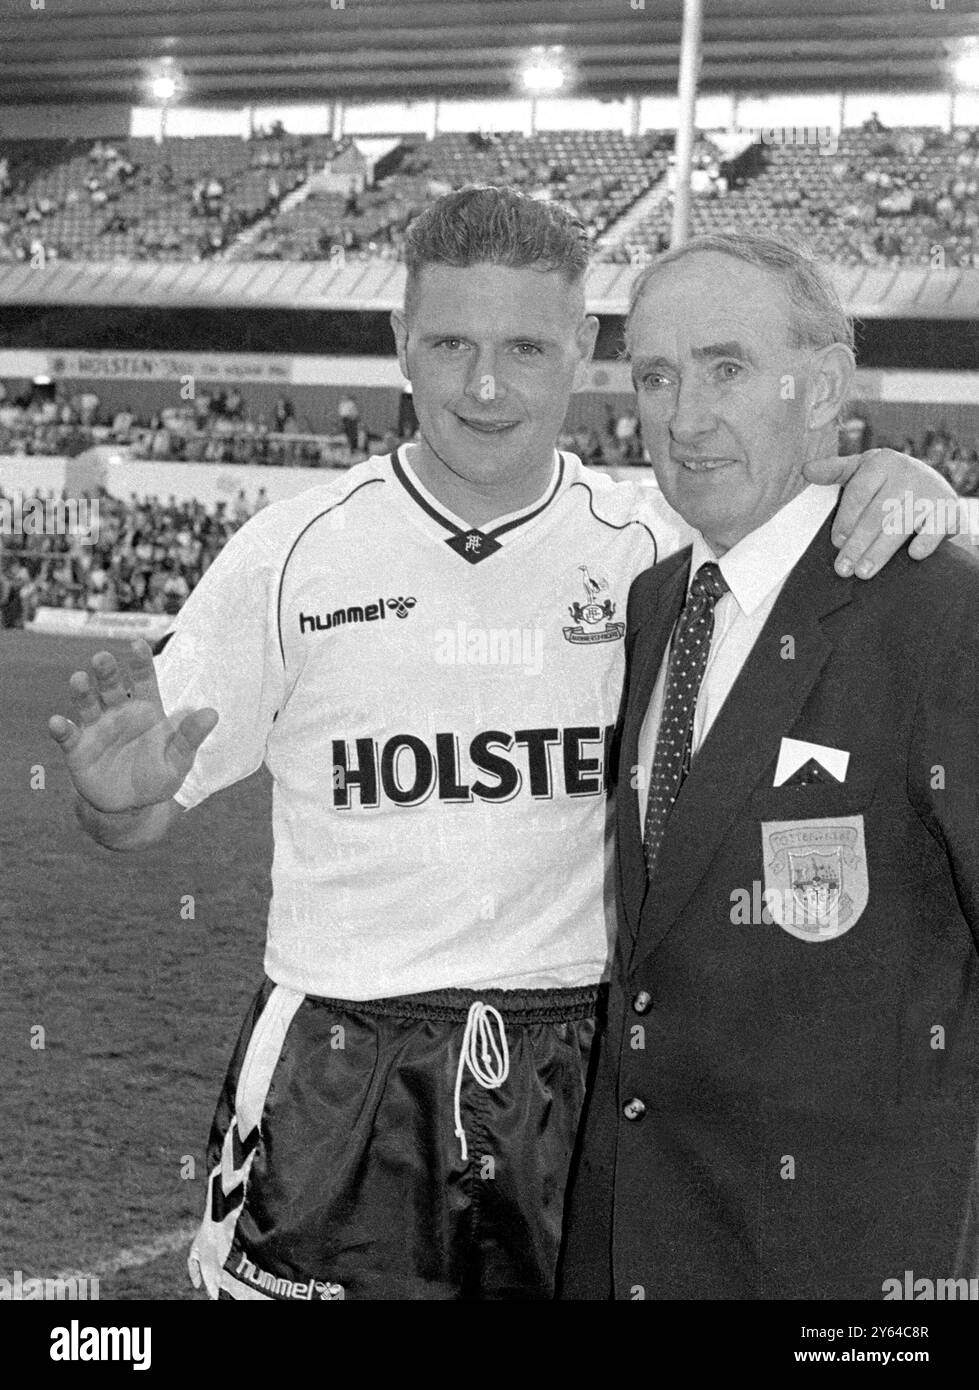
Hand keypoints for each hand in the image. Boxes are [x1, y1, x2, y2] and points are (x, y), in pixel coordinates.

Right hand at [48, 637, 217, 812]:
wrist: (130, 806)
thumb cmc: (157, 777)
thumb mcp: (178, 760)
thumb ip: (189, 737)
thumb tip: (212, 714)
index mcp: (146, 710)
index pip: (144, 680)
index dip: (141, 662)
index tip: (137, 644)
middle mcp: (119, 713)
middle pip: (112, 686)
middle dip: (107, 671)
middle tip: (102, 658)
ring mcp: (97, 728)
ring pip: (87, 703)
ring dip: (82, 691)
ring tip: (79, 679)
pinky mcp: (78, 748)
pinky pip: (67, 735)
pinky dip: (61, 728)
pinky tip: (58, 722)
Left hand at [803, 449, 958, 577]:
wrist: (933, 485)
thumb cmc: (887, 481)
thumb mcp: (862, 470)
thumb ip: (835, 471)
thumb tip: (806, 470)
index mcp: (882, 463)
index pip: (859, 492)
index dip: (846, 519)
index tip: (836, 542)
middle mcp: (907, 474)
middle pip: (877, 514)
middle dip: (858, 544)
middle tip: (843, 568)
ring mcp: (930, 491)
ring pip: (900, 526)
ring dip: (881, 552)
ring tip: (863, 573)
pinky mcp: (948, 509)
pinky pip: (935, 529)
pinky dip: (926, 542)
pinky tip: (913, 556)